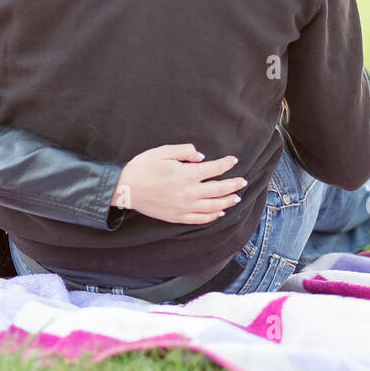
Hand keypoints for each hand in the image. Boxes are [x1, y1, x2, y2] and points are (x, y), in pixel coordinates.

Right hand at [113, 144, 247, 224]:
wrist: (126, 188)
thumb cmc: (143, 167)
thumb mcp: (162, 151)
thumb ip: (184, 151)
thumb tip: (202, 156)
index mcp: (186, 174)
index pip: (214, 169)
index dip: (227, 164)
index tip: (234, 160)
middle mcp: (189, 192)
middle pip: (218, 189)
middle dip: (233, 185)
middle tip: (243, 182)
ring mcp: (184, 207)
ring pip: (213, 206)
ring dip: (227, 201)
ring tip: (236, 197)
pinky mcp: (177, 217)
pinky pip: (200, 219)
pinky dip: (212, 216)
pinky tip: (218, 212)